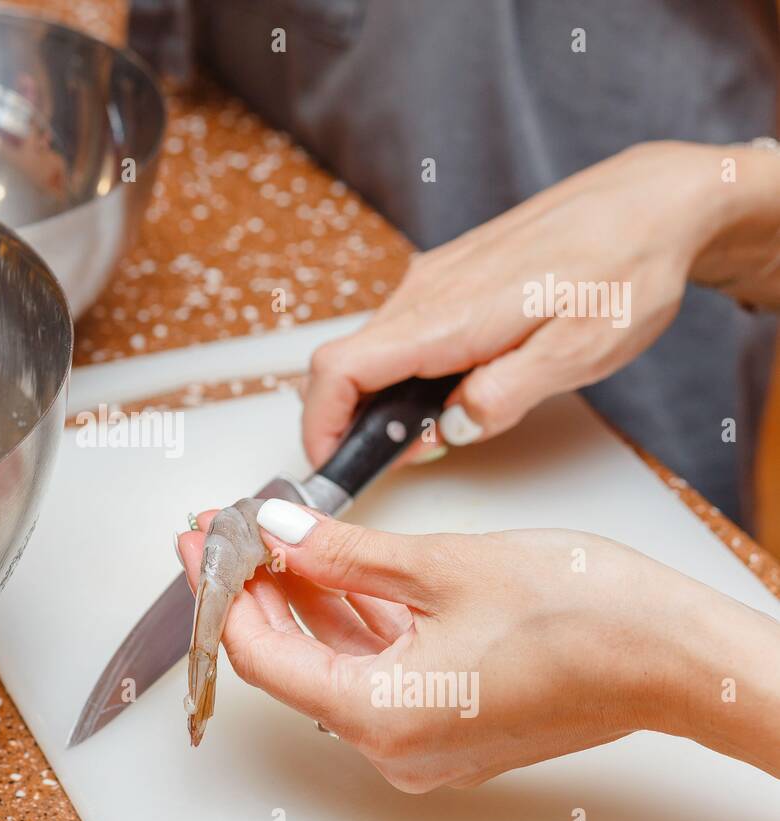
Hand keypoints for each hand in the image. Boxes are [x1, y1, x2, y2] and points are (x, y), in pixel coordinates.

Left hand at [176, 501, 779, 789]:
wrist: (676, 657)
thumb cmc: (584, 615)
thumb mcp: (441, 565)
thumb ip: (341, 552)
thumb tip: (275, 530)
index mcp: (379, 713)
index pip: (261, 653)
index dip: (220, 591)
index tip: (199, 541)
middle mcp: (392, 743)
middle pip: (290, 659)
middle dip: (253, 590)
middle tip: (223, 532)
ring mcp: (420, 738)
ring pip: (331, 662)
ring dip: (298, 600)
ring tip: (266, 539)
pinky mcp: (446, 718)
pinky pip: (374, 669)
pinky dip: (347, 620)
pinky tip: (326, 571)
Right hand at [301, 141, 737, 466]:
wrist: (653, 200)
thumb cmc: (625, 270)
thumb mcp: (578, 353)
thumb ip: (501, 398)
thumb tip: (443, 432)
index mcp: (446, 316)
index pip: (339, 370)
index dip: (320, 426)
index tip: (333, 466)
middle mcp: (426, 291)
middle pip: (343, 363)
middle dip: (345, 421)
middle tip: (384, 462)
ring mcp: (433, 280)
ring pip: (372, 348)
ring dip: (376, 398)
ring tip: (426, 431)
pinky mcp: (449, 276)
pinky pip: (401, 331)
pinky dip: (400, 371)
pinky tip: (448, 387)